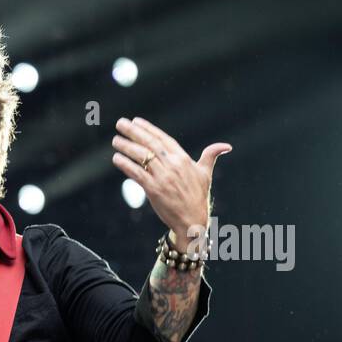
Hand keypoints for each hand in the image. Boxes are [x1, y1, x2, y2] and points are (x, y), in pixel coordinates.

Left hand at [112, 117, 230, 247]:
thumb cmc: (198, 197)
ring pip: (142, 157)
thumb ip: (210, 157)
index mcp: (184, 159)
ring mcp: (163, 177)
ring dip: (127, 147)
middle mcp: (173, 165)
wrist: (192, 220)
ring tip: (115, 140)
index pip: (163, 139)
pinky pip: (137, 174)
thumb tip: (226, 146)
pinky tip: (117, 158)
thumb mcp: (206, 174)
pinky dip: (126, 165)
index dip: (149, 129)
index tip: (136, 121)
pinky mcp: (154, 190)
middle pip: (150, 144)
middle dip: (134, 132)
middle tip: (120, 123)